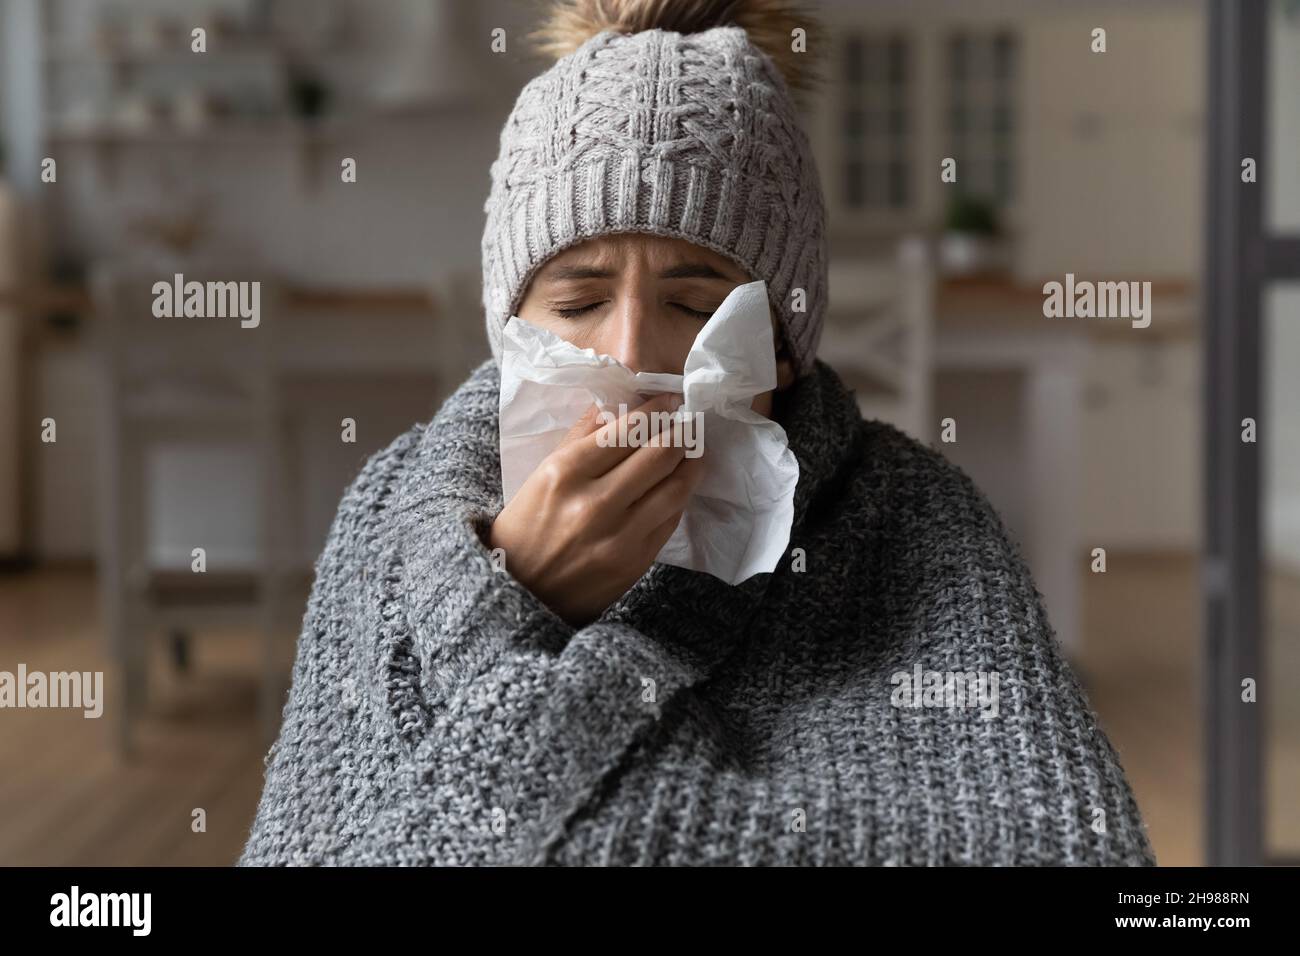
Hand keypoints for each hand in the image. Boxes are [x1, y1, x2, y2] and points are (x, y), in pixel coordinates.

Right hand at [488, 393, 705, 626]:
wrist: (522, 593)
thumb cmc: (528, 527)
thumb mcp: (542, 474)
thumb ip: (581, 436)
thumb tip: (617, 402)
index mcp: (565, 473)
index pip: (627, 429)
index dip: (657, 410)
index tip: (670, 400)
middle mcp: (595, 503)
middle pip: (659, 454)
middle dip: (682, 431)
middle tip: (690, 422)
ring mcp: (620, 536)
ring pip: (675, 487)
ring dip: (691, 463)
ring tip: (692, 451)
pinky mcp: (637, 561)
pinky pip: (671, 519)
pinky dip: (678, 496)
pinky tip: (677, 485)